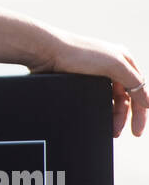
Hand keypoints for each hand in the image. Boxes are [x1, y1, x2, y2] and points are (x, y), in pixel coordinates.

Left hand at [27, 31, 147, 137]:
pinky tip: (95, 117)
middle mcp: (111, 65)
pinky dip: (98, 109)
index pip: (139, 89)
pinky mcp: (80, 79)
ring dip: (111, 115)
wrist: (46, 52)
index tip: (136, 132)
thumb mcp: (114, 65)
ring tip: (107, 129)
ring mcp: (96, 72)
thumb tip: (148, 102)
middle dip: (122, 116)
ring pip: (110, 100)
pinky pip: (95, 99)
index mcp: (123, 59)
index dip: (140, 112)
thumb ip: (135, 82)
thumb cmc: (79, 53)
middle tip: (116, 133)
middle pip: (125, 97)